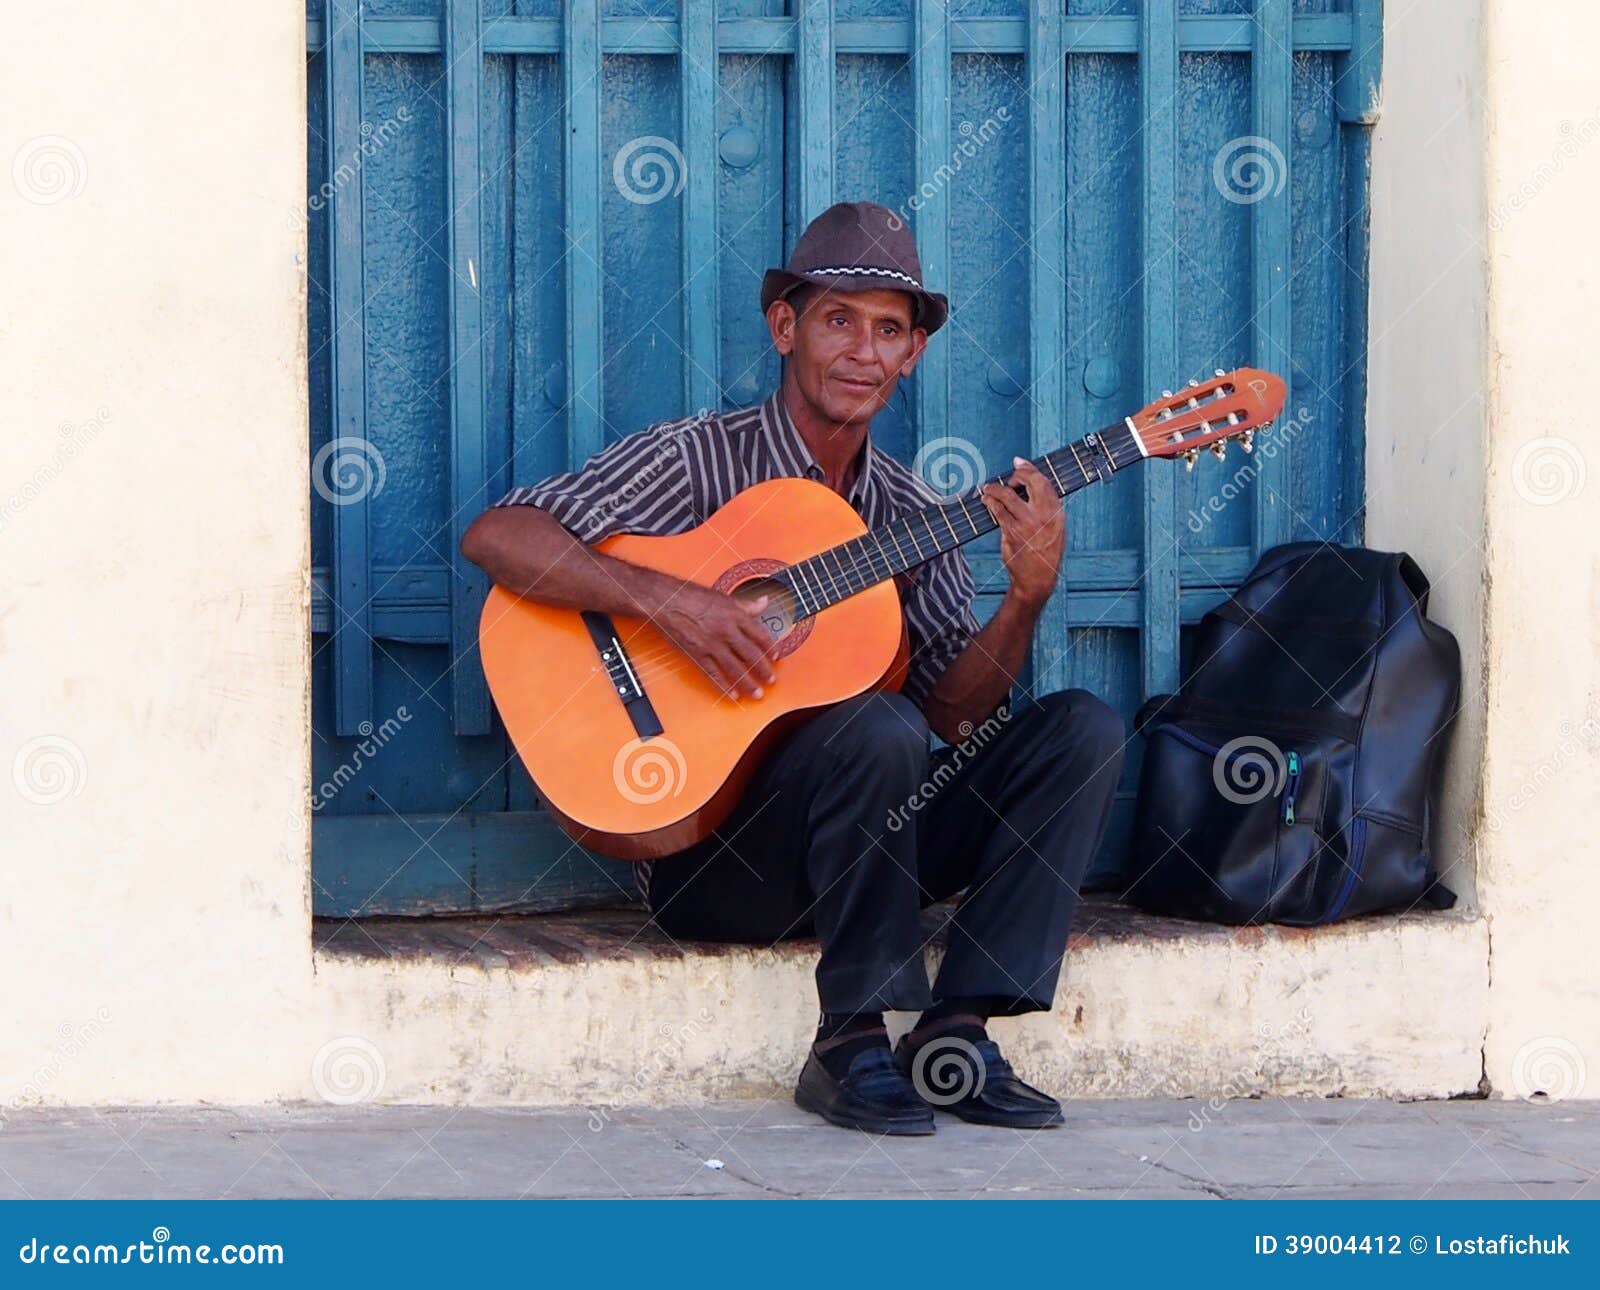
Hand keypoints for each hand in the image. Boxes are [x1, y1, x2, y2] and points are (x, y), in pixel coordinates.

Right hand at [647, 579, 778, 698]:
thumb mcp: (723, 596)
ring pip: (735, 668)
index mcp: (735, 614)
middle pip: (751, 654)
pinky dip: (725, 686)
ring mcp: (712, 644)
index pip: (760, 634)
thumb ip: (745, 604)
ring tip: (758, 694)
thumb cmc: (692, 595)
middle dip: (764, 670)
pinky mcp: (697, 654)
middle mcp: (726, 630)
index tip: (776, 657)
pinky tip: (733, 695)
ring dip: (749, 683)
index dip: (771, 648)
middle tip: (771, 681)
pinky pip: (714, 674)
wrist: (666, 600)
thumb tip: (764, 602)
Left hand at [981, 457, 1063, 611]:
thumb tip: (1028, 481)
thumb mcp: (1054, 526)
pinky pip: (998, 511)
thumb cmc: (1044, 550)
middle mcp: (1045, 515)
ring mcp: (1028, 524)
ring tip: (988, 490)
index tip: (1018, 462)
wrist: (1038, 577)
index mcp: (1057, 511)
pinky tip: (987, 501)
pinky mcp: (1012, 532)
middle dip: (1015, 475)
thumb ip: (1044, 505)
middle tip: (1007, 480)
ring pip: (1007, 495)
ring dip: (994, 489)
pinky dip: (990, 503)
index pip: (1044, 481)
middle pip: (1029, 482)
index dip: (1029, 468)